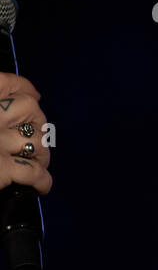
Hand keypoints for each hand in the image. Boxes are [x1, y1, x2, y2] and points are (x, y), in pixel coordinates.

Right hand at [0, 71, 49, 193]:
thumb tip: (23, 100)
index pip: (7, 83)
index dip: (24, 88)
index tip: (34, 96)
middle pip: (30, 109)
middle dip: (38, 126)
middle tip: (35, 142)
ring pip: (37, 140)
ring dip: (42, 154)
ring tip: (37, 164)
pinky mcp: (0, 168)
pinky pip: (34, 171)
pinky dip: (42, 180)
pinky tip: (41, 187)